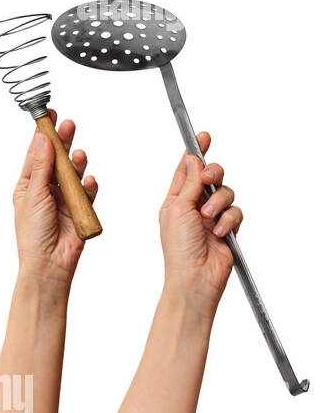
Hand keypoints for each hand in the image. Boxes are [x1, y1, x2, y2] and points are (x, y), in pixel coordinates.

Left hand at [14, 111, 98, 282]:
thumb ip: (40, 166)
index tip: (48, 115)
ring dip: (76, 163)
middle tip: (68, 125)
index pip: (37, 153)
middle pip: (57, 159)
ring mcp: (64, 198)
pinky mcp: (80, 209)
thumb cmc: (32, 234)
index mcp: (28, 184)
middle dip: (63, 141)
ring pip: (74, 173)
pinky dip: (89, 186)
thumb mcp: (32, 194)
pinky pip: (87, 193)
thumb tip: (41, 139)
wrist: (49, 263)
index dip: (43, 134)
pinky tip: (89, 181)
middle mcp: (46, 188)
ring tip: (77, 155)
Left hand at [160, 131, 241, 308]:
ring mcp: (212, 216)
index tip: (203, 136)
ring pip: (227, 193)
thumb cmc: (178, 248)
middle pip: (212, 176)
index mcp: (176, 199)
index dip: (196, 153)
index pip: (187, 170)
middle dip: (213, 174)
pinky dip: (229, 220)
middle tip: (209, 178)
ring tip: (209, 219)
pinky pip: (236, 212)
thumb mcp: (178, 209)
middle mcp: (195, 205)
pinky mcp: (228, 228)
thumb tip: (195, 160)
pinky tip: (220, 233)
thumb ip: (190, 184)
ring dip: (219, 204)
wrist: (194, 276)